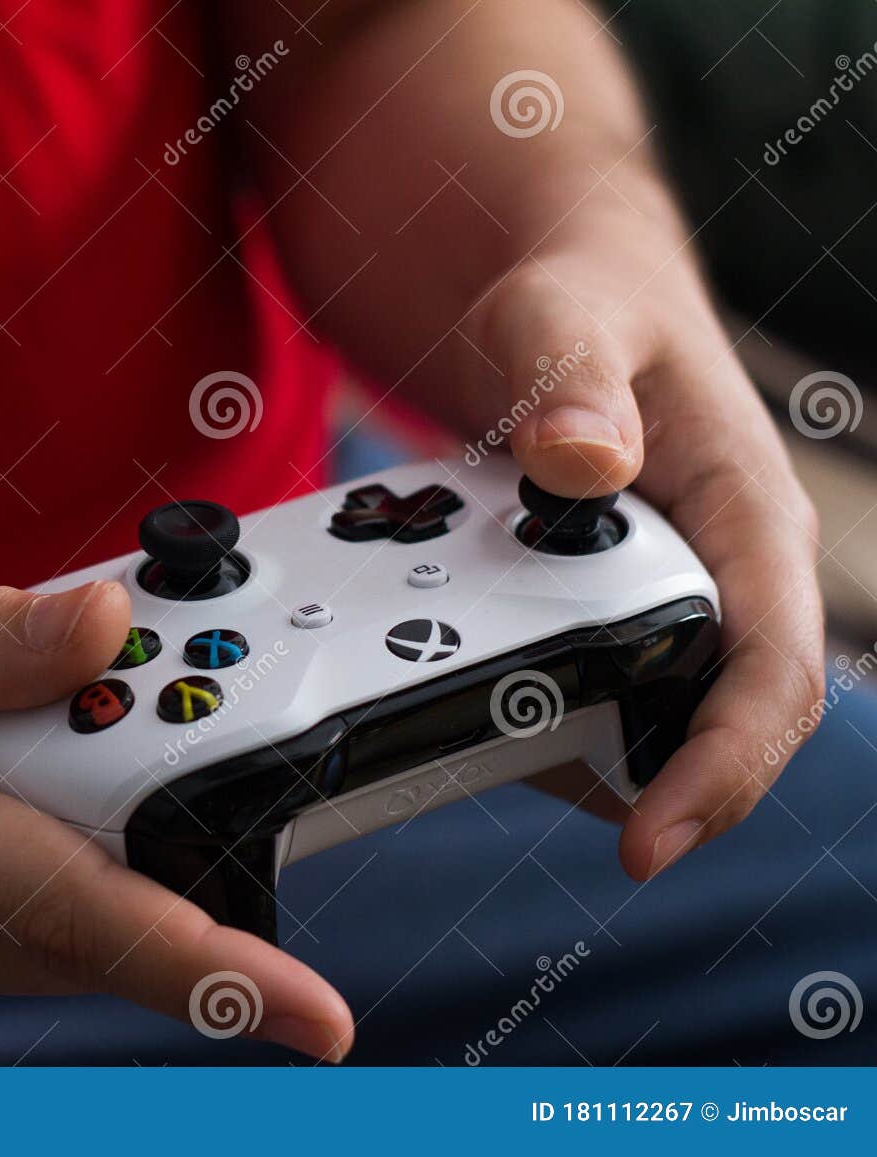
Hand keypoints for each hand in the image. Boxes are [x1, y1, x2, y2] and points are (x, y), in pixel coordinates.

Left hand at [459, 236, 824, 879]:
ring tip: (469, 718)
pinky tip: (462, 685)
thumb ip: (570, 377)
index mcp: (744, 514)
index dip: (724, 767)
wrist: (563, 301)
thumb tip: (583, 462)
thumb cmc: (583, 302)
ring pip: (648, 717)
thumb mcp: (562, 316)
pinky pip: (590, 686)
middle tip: (527, 795)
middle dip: (640, 781)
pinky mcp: (612, 608)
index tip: (651, 844)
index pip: (772, 669)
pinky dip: (535, 703)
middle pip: (715, 722)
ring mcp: (669, 597)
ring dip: (575, 744)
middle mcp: (722, 573)